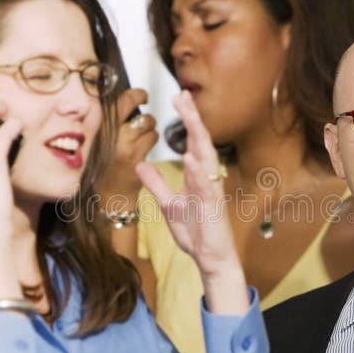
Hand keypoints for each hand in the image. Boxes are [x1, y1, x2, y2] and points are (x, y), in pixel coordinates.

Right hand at [95, 88, 157, 210]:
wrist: (108, 192)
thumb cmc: (104, 163)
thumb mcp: (100, 138)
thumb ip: (111, 120)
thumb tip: (129, 99)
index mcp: (101, 126)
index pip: (121, 100)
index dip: (135, 94)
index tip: (141, 95)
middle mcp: (112, 133)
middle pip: (136, 109)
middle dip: (144, 106)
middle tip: (145, 106)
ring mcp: (125, 145)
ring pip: (148, 124)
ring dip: (149, 127)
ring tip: (141, 135)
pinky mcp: (137, 156)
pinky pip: (153, 137)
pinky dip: (152, 139)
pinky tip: (144, 146)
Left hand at [136, 91, 247, 314]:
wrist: (211, 258)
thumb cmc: (196, 232)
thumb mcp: (169, 204)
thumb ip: (156, 183)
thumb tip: (141, 164)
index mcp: (197, 176)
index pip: (192, 141)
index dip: (187, 119)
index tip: (179, 98)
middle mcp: (207, 178)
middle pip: (201, 140)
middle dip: (193, 117)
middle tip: (184, 94)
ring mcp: (211, 191)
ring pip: (206, 157)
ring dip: (197, 135)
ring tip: (189, 114)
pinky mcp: (213, 207)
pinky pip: (206, 185)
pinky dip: (198, 170)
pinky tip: (190, 156)